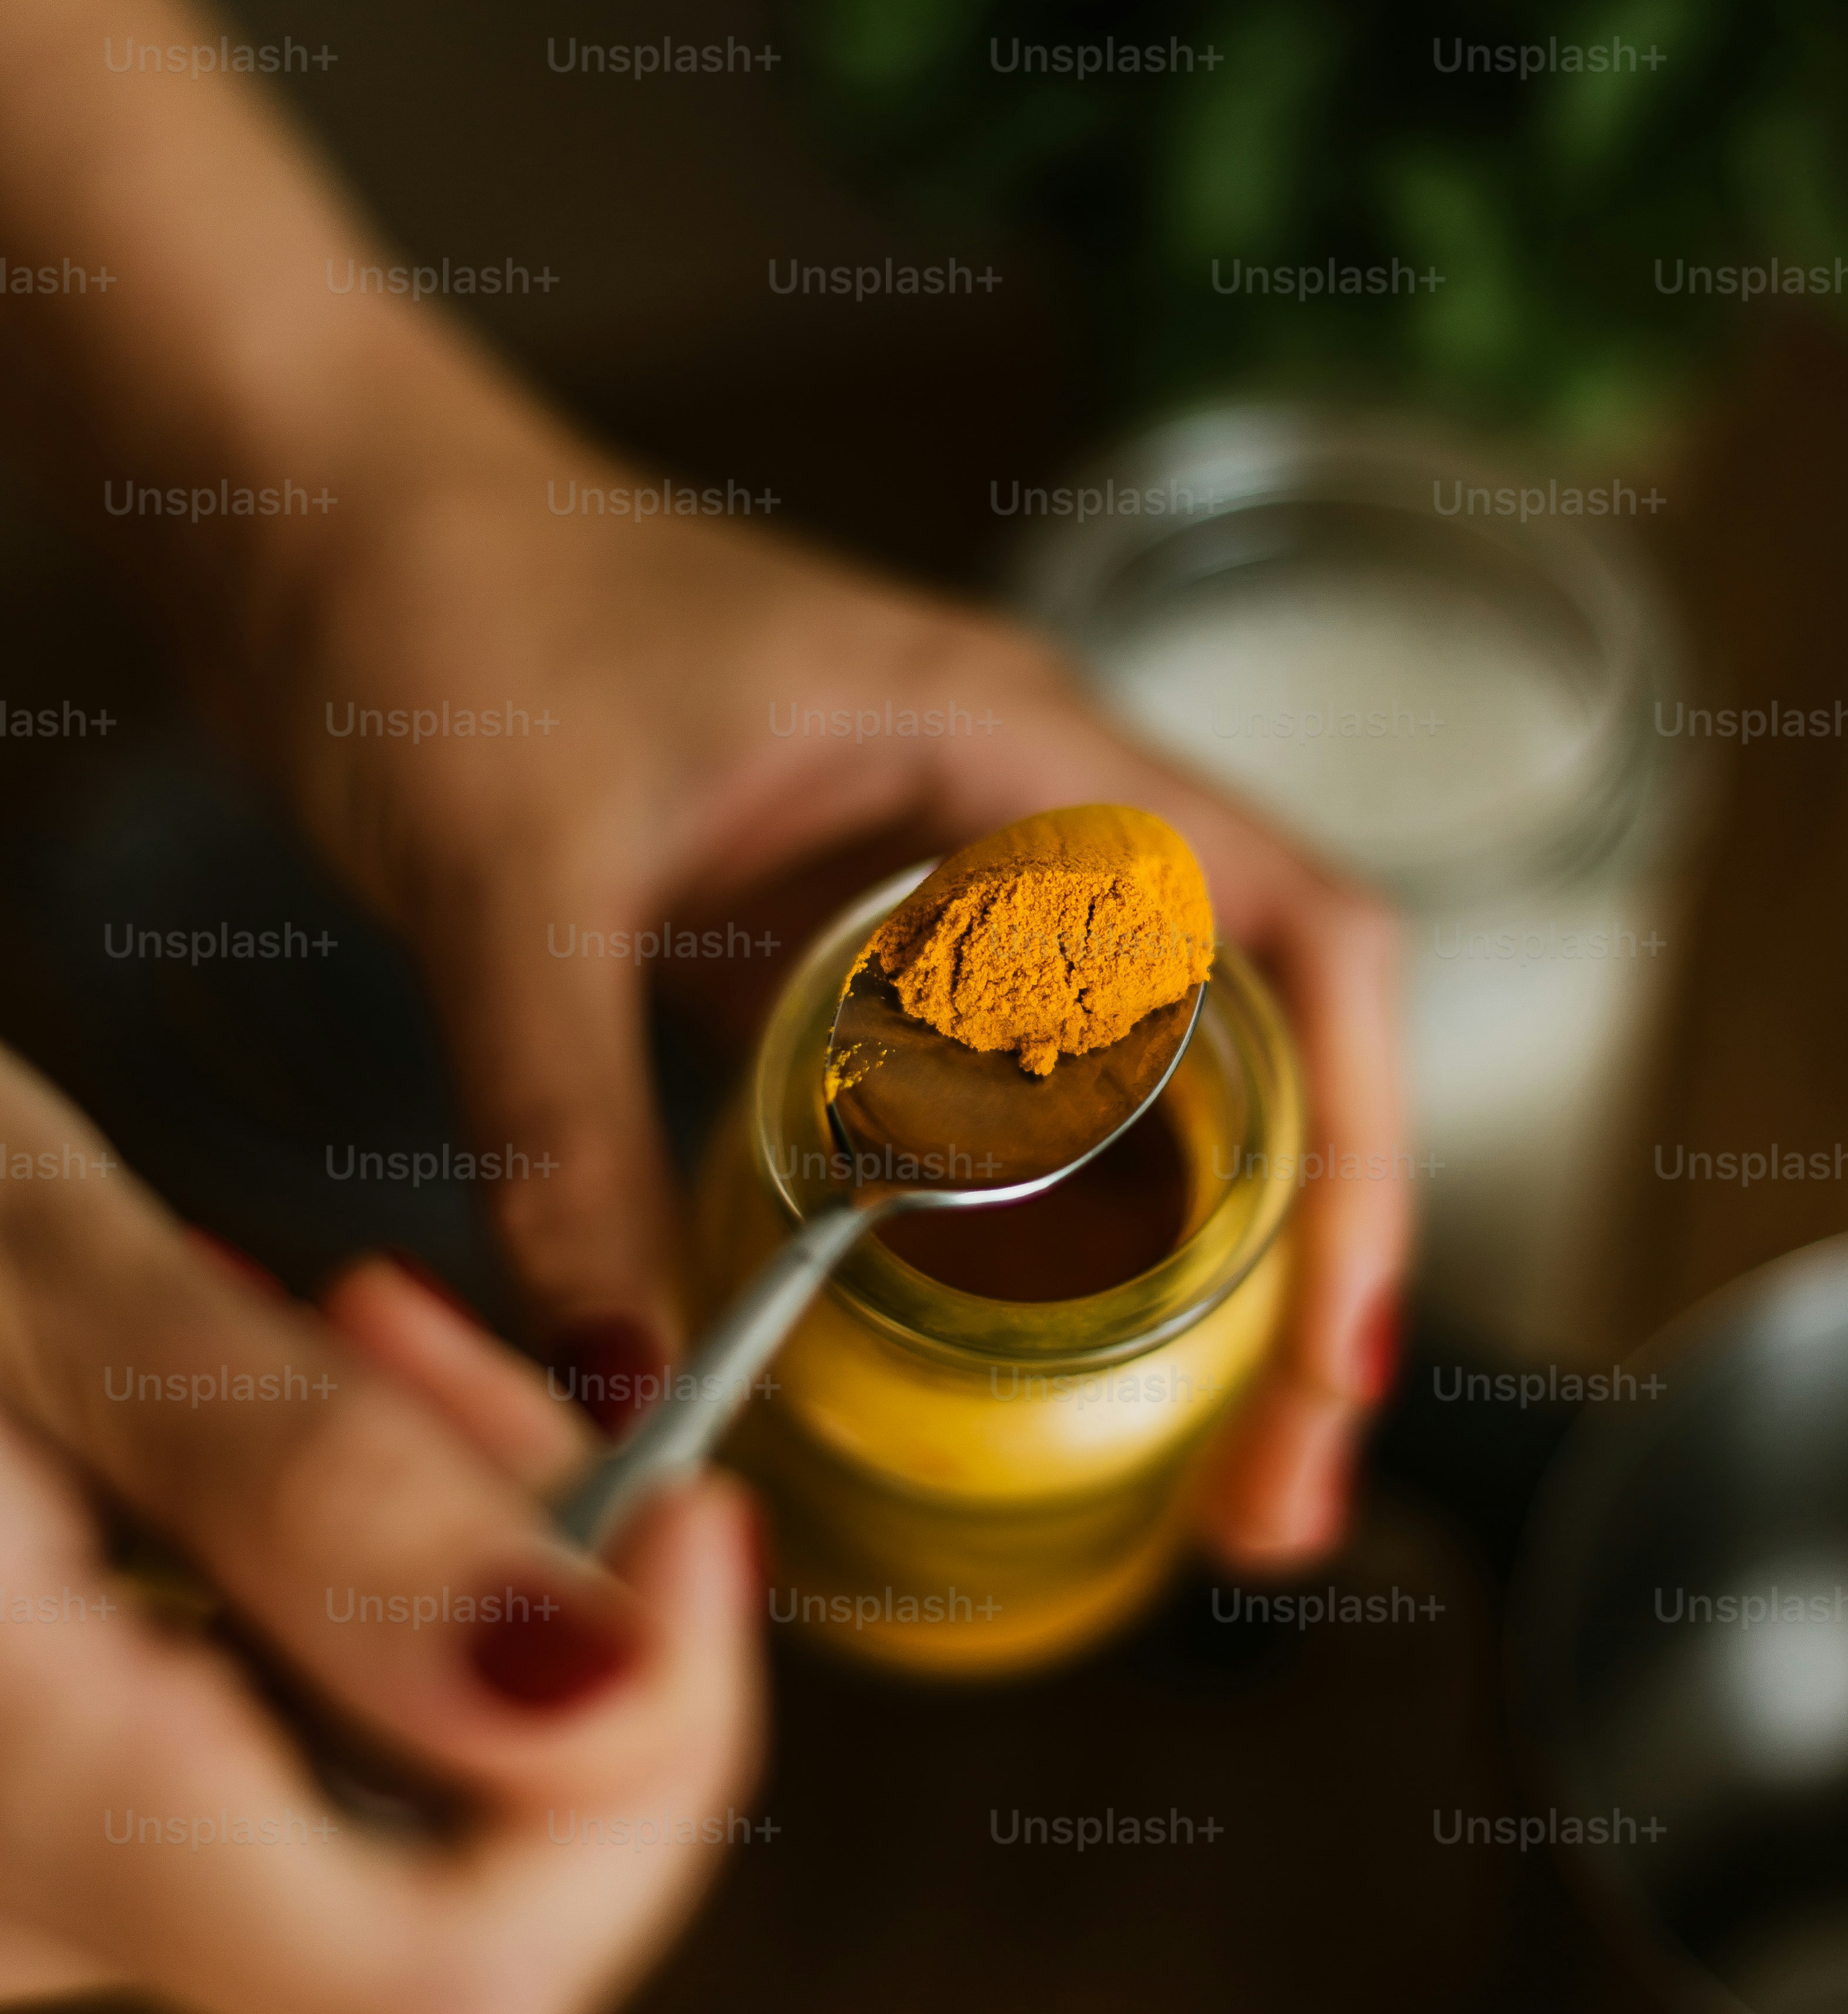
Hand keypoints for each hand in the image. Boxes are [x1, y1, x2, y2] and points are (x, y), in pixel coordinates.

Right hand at [0, 1042, 759, 2013]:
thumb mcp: (39, 1293)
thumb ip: (320, 1503)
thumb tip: (607, 1698)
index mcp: (19, 1820)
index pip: (465, 1990)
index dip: (649, 1761)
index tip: (687, 1509)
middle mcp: (16, 1921)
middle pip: (469, 1893)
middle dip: (544, 1606)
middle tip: (421, 1344)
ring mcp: (33, 1890)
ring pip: (399, 1809)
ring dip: (446, 1561)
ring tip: (318, 1323)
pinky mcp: (47, 1820)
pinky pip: (291, 1762)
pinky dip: (346, 1588)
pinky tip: (255, 1414)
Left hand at [226, 384, 1406, 1568]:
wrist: (320, 516)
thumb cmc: (438, 604)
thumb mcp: (509, 876)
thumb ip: (560, 1121)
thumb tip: (621, 1378)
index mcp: (1013, 744)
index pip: (1301, 935)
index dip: (1361, 1145)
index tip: (1336, 1342)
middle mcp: (1016, 821)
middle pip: (1257, 1059)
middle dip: (1294, 1282)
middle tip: (1266, 1497)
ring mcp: (934, 901)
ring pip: (1143, 1105)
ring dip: (1182, 1295)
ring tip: (1192, 1487)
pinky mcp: (838, 965)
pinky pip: (989, 1125)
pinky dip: (1030, 1258)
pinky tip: (1007, 1386)